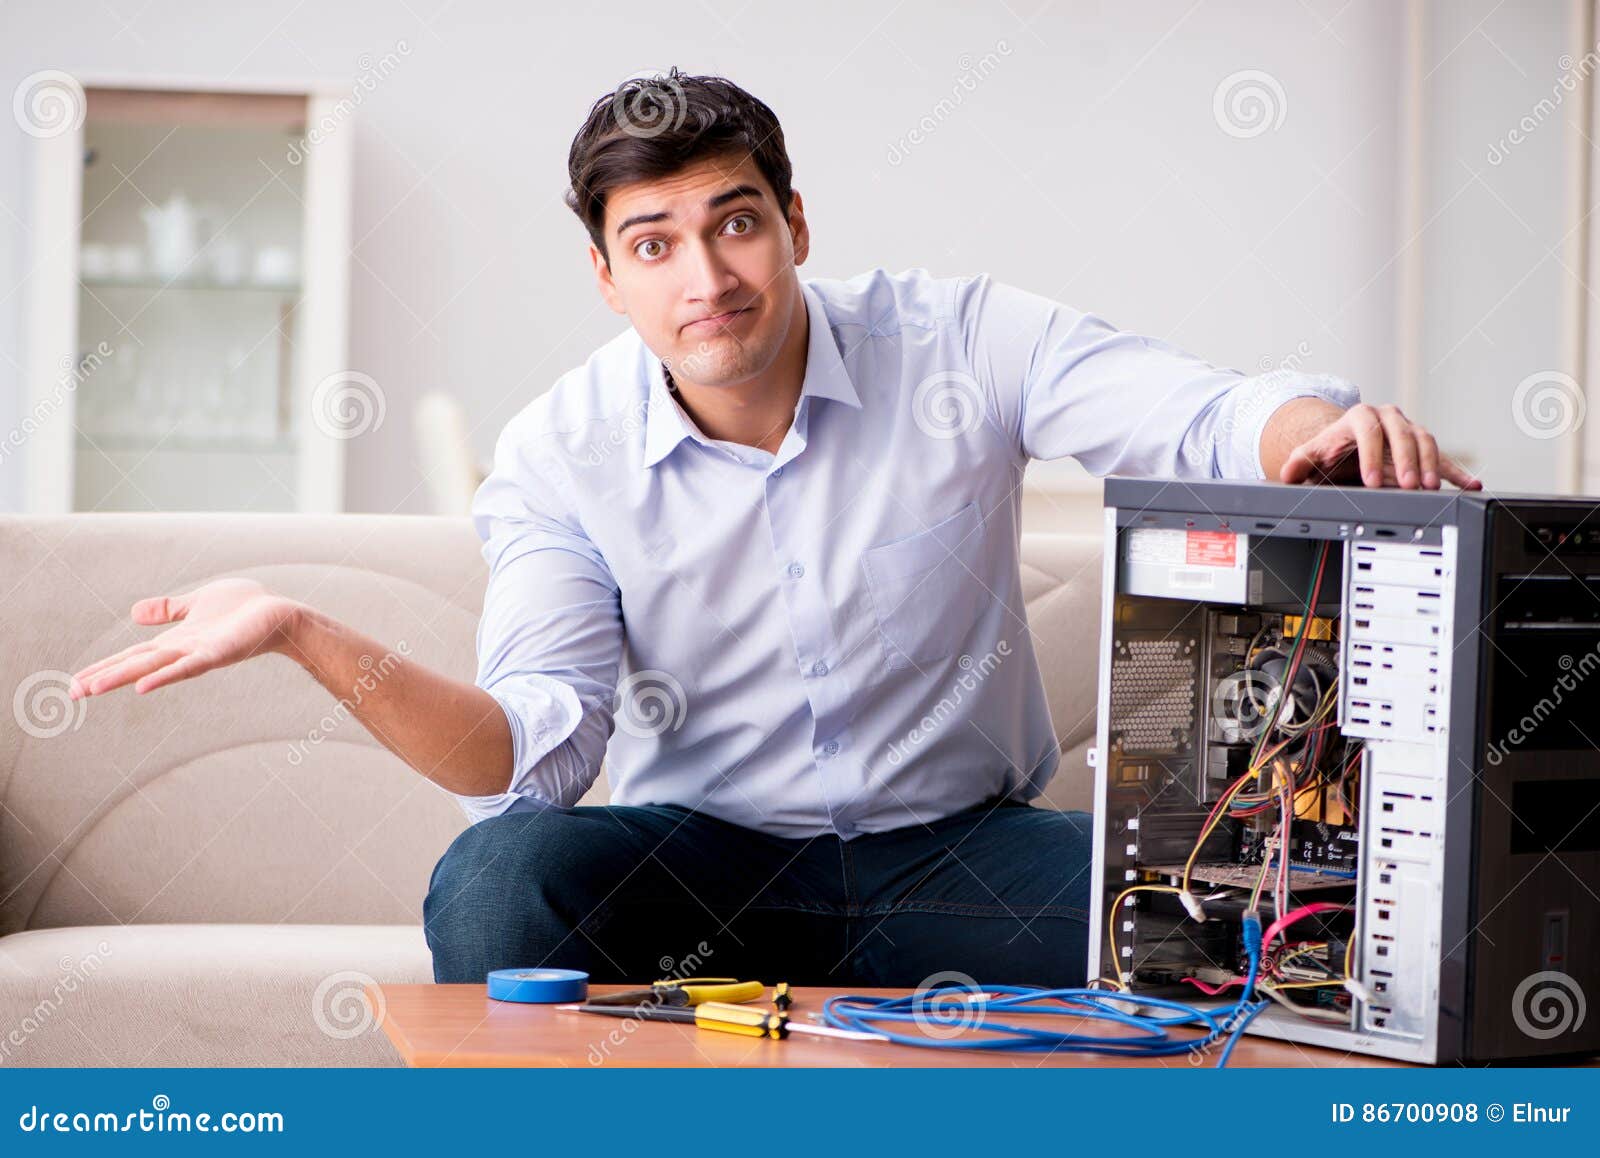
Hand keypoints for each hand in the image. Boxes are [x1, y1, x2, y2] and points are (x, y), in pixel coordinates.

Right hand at [70, 578, 302, 698]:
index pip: (132, 656)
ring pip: (154, 667)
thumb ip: (168, 609)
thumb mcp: (196, 603)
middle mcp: (182, 651)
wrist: (279, 612)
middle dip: (104, 678)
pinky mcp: (218, 653)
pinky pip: (188, 666)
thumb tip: (134, 613)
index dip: (104, 667)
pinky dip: (165, 675)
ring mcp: (198, 654)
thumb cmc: (243, 608)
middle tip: (71, 694)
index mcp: (174, 640)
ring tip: (93, 689)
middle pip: (136, 665)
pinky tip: (142, 687)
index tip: (75, 682)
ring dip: (123, 678)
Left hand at [1275, 399, 1480, 489]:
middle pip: (1402, 435)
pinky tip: (1470, 485)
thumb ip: (1299, 462)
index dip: (1371, 456)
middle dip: (1406, 462)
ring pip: (1425, 442)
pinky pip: (1443, 457)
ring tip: (1433, 488)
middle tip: (1408, 486)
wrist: (1348, 444)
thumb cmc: (1331, 450)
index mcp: (1360, 417)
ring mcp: (1408, 430)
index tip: (1371, 482)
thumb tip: (1287, 472)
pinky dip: (1457, 471)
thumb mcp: (1312, 454)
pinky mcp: (1423, 446)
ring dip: (1432, 465)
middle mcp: (1388, 418)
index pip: (1368, 432)